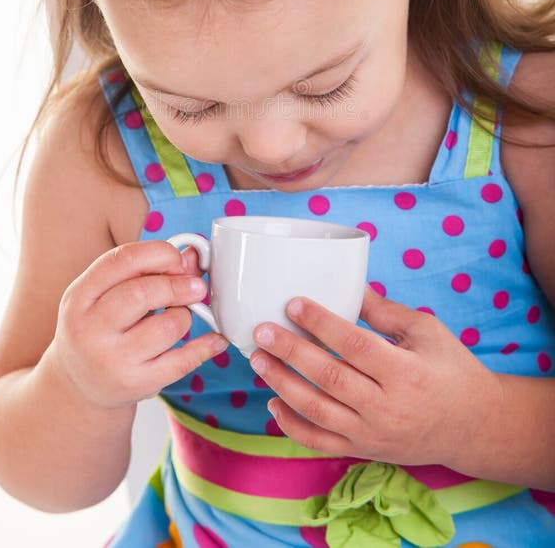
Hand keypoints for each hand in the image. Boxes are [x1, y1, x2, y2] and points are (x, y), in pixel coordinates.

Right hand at [50, 241, 227, 408]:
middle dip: (178, 285)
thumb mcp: (109, 294)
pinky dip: (205, 347)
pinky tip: (214, 338)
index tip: (177, 260)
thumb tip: (193, 255)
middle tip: (195, 287)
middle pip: (142, 293)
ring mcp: (111, 360)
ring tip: (180, 317)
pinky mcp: (134, 384)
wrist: (79, 385)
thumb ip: (148, 270)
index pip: (123, 260)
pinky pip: (181, 362)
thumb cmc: (100, 328)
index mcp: (80, 296)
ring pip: (167, 327)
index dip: (160, 253)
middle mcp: (89, 329)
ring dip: (185, 316)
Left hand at [250, 285, 498, 468]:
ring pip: (318, 411)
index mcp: (406, 372)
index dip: (321, 323)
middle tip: (261, 330)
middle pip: (329, 377)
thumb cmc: (451, 369)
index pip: (354, 345)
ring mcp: (373, 433)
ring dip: (282, 385)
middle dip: (291, 352)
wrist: (473, 426)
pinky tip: (272, 404)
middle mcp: (387, 406)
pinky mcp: (364, 449)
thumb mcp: (427, 331)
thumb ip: (384, 311)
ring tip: (258, 360)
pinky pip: (321, 443)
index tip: (293, 303)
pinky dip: (292, 426)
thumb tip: (349, 282)